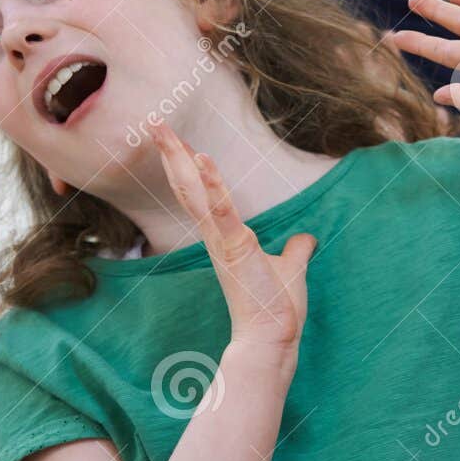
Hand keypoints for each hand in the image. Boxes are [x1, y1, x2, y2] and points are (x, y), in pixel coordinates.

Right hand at [146, 118, 314, 354]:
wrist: (272, 337)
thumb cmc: (276, 307)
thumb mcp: (291, 268)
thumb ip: (296, 250)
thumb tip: (307, 239)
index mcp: (225, 237)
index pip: (199, 193)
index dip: (186, 166)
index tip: (174, 140)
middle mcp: (216, 236)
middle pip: (187, 186)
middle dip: (171, 153)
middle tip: (153, 123)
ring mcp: (224, 240)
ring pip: (195, 192)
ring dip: (181, 159)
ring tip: (164, 131)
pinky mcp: (236, 247)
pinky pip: (222, 210)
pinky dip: (213, 184)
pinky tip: (204, 159)